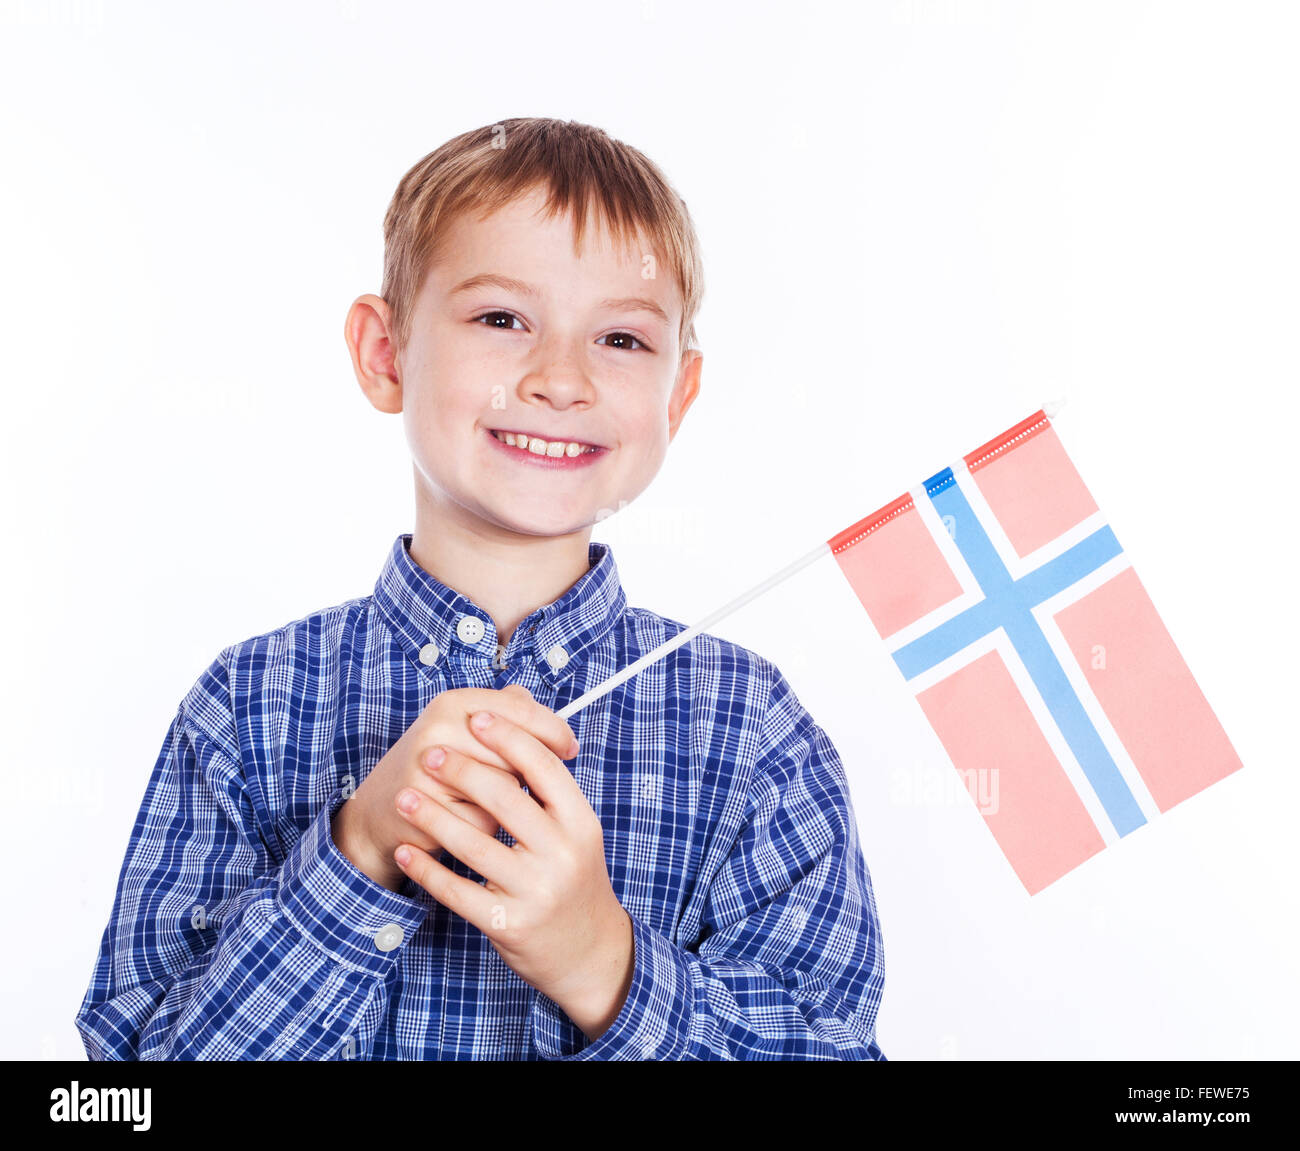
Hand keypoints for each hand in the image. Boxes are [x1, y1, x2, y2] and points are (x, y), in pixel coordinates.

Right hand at [332, 684, 578, 891]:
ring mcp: (429, 768)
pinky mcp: (427, 809)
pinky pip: (484, 822)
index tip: (571, 748)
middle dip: (527, 772)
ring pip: (505, 788)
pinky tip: (465, 820)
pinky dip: (484, 827)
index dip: (554, 730)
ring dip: (508, 803)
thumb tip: (558, 724)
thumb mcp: (466, 731)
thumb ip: (510, 716)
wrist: (380, 812)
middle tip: (520, 782)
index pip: (522, 709)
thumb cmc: (437, 768)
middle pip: (517, 752)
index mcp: (455, 701)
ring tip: (485, 799)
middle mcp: (439, 728)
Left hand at [392, 709, 633, 1041]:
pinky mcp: (508, 922)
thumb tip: (522, 721)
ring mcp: (535, 890)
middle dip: (462, 769)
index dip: (509, 737)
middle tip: (430, 753)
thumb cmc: (573, 878)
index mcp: (580, 823)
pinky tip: (405, 851)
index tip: (476, 717)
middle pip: (505, 797)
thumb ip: (550, 786)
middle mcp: (561, 854)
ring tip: (405, 796)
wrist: (589, 951)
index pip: (544, 767)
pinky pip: (457, 891)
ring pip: (473, 843)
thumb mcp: (576, 831)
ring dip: (432, 816)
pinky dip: (425, 869)